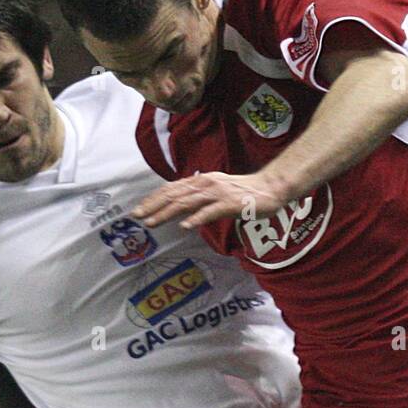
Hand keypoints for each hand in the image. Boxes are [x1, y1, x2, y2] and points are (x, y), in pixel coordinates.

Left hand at [134, 171, 290, 229]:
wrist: (270, 189)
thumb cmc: (243, 193)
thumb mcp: (216, 192)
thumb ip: (199, 198)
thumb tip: (180, 209)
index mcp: (201, 181)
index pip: (172, 189)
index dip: (153, 199)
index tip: (138, 210)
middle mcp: (206, 184)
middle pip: (174, 195)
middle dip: (153, 206)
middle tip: (136, 217)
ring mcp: (217, 193)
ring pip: (187, 203)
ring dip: (167, 213)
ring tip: (151, 222)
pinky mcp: (230, 203)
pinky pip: (210, 212)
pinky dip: (196, 218)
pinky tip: (184, 226)